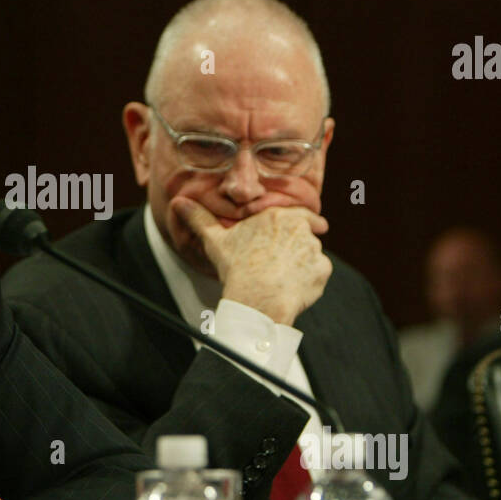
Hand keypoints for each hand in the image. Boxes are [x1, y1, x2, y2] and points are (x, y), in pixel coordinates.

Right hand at [174, 197, 331, 324]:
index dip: (296, 223)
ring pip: (312, 253)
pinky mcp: (322, 270)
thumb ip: (199, 218)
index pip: (298, 213)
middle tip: (280, 261)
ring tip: (282, 277)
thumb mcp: (216, 240)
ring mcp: (314, 249)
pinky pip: (318, 273)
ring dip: (303, 262)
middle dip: (296, 245)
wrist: (258, 297)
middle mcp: (301, 227)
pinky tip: (291, 287)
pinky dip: (309, 280)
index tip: (294, 232)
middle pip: (305, 233)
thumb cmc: (237, 267)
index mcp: (279, 215)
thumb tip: (178, 202)